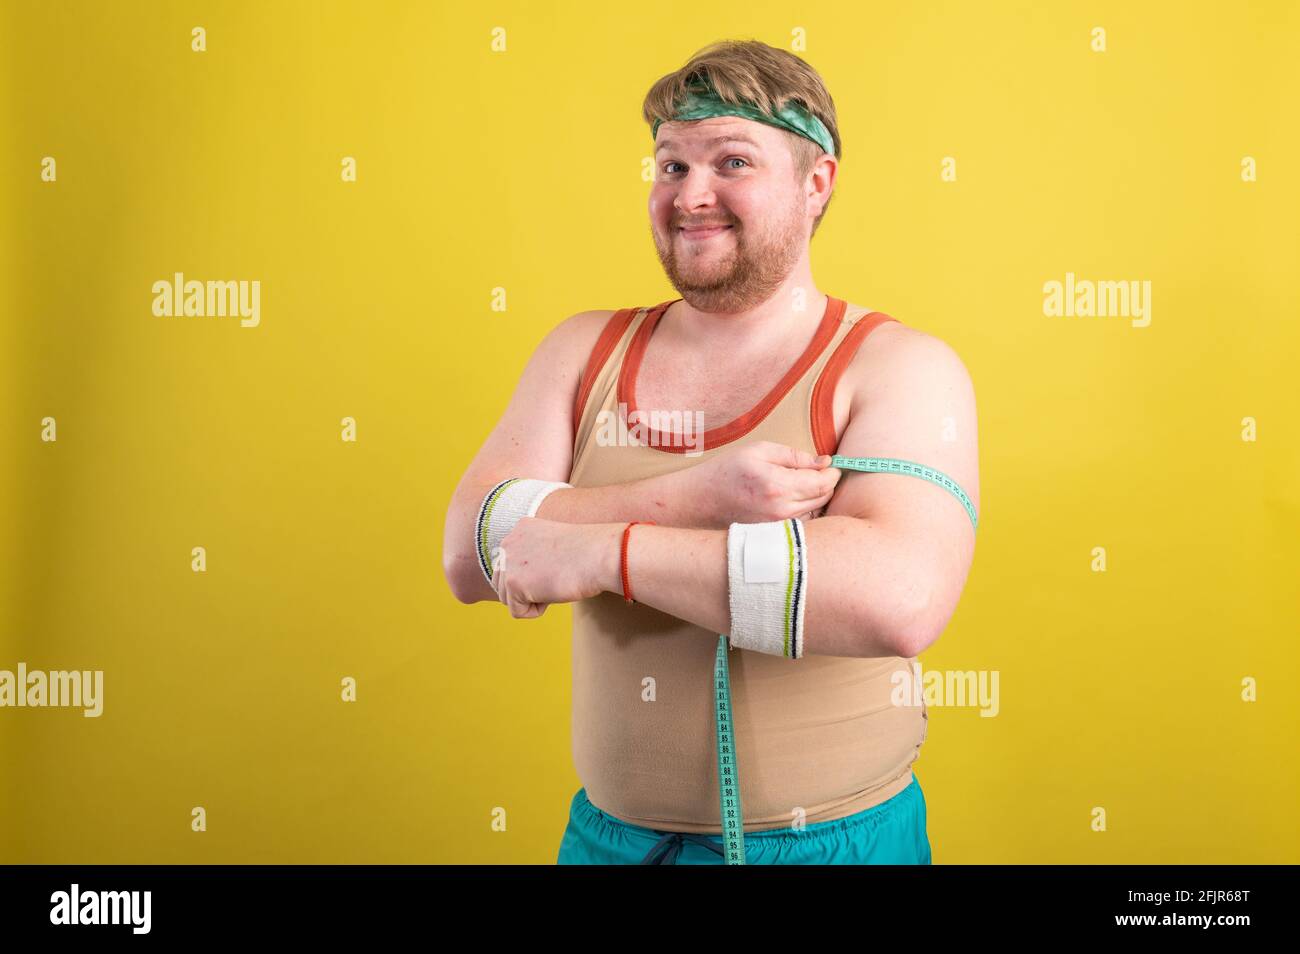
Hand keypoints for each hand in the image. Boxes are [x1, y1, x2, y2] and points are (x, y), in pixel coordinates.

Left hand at [490, 518, 619, 618]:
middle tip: (556, 578)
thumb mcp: (555, 547)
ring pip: (509, 599)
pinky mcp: (513, 583)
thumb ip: (534, 557)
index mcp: (520, 529)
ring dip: (532, 599)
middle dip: (528, 589)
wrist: (601, 556)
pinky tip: (553, 592)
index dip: (535, 576)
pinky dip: (537, 610)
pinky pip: (517, 612)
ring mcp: (508, 562)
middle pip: (504, 583)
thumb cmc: (590, 554)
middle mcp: (508, 542)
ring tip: (555, 583)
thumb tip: (526, 581)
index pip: (512, 565)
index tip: (557, 569)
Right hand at [668, 440, 841, 526]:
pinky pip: (802, 524)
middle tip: (819, 472)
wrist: (699, 503)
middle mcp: (781, 511)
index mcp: (778, 486)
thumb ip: (794, 456)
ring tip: (802, 486)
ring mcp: (778, 528)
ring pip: (816, 513)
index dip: (833, 472)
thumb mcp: (758, 452)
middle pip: (824, 499)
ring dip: (817, 499)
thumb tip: (824, 462)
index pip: (823, 482)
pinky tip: (791, 502)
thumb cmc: (725, 473)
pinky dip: (804, 512)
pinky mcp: (774, 537)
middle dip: (827, 484)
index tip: (831, 465)